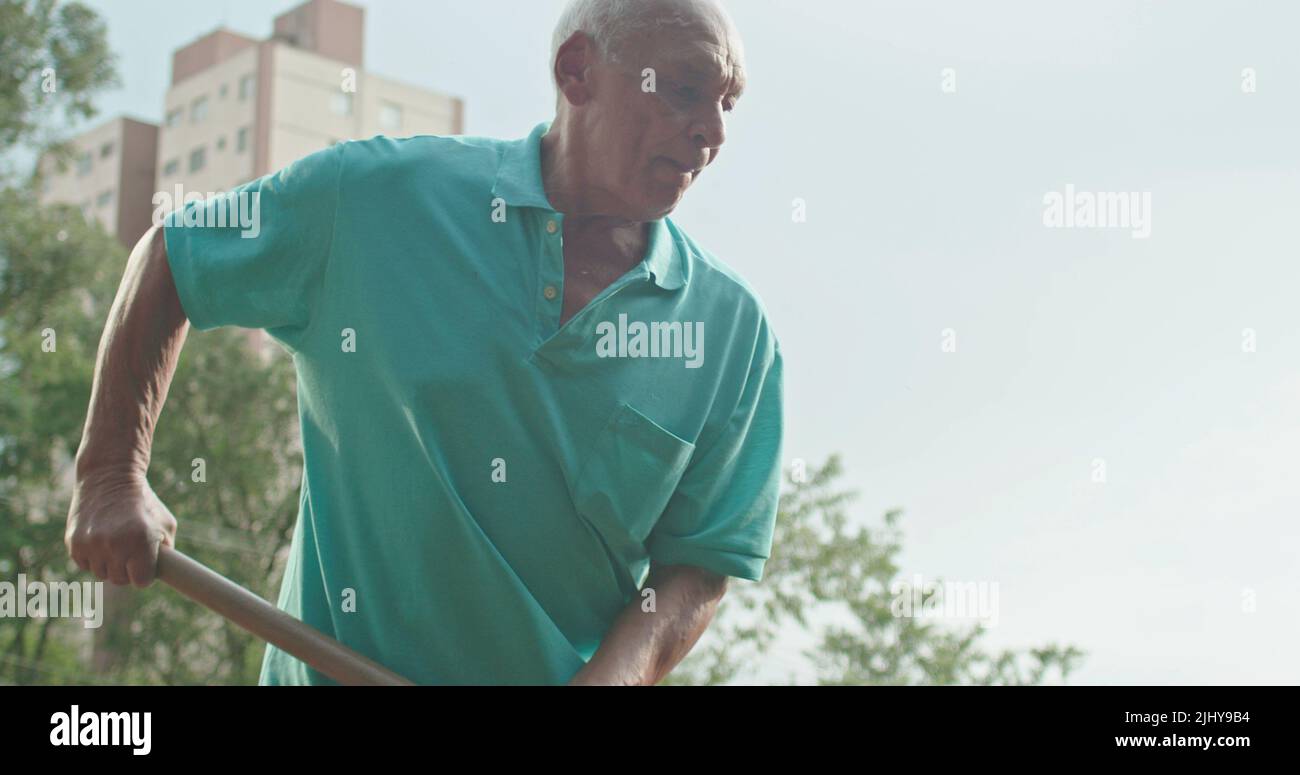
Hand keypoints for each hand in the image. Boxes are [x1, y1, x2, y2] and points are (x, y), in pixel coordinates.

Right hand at [65, 469, 177, 587]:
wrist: (109, 477)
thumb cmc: (143, 502)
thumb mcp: (165, 523)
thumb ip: (167, 551)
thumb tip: (164, 573)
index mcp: (140, 540)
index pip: (141, 581)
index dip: (144, 574)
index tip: (145, 564)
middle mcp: (114, 544)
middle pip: (120, 580)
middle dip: (127, 569)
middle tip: (130, 552)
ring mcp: (92, 544)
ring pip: (101, 573)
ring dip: (109, 563)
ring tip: (115, 542)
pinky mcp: (73, 543)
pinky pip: (84, 565)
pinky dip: (92, 557)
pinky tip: (100, 539)